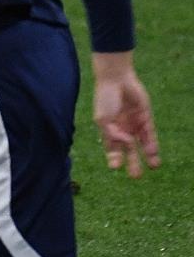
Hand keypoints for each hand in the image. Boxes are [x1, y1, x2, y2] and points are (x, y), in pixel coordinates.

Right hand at [92, 52, 161, 177]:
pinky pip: (150, 134)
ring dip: (147, 156)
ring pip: (142, 144)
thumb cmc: (105, 98)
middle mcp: (122, 129)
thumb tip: (127, 143)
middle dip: (132, 162)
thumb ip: (113, 134)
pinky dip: (152, 144)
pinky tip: (153, 154)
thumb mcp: (103, 119)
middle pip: (129, 150)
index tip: (114, 167)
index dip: (113, 158)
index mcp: (108, 129)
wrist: (116, 80)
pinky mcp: (146, 118)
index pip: (112, 148)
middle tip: (136, 177)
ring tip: (153, 168)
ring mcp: (134, 124)